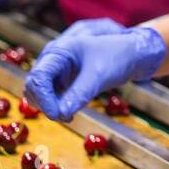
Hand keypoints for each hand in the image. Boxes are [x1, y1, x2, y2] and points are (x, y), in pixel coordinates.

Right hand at [24, 21, 166, 120]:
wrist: (133, 51)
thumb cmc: (118, 55)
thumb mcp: (100, 75)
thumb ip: (80, 93)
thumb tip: (60, 114)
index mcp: (60, 50)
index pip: (39, 77)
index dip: (43, 98)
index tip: (56, 115)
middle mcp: (54, 58)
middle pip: (35, 85)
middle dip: (45, 103)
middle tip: (64, 117)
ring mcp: (57, 68)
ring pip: (41, 92)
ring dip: (50, 106)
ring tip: (68, 116)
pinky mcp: (64, 78)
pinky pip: (52, 95)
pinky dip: (57, 106)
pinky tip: (69, 113)